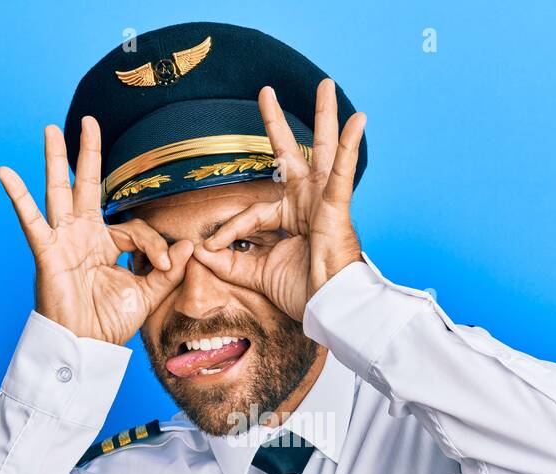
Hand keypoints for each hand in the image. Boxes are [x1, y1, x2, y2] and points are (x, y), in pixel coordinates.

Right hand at [0, 118, 193, 343]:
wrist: (85, 346)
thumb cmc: (109, 323)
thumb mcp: (147, 295)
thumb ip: (167, 271)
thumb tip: (189, 246)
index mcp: (105, 245)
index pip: (133, 228)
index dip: (155, 244)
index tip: (167, 264)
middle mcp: (82, 236)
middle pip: (87, 187)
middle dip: (89, 154)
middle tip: (90, 122)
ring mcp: (63, 241)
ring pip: (59, 193)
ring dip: (55, 160)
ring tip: (51, 129)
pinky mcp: (47, 252)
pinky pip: (32, 221)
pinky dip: (18, 197)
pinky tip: (5, 172)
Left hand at [193, 80, 365, 320]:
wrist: (328, 307)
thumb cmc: (302, 292)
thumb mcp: (256, 274)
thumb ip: (229, 261)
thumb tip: (199, 252)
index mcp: (289, 217)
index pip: (250, 212)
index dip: (229, 229)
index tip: (209, 248)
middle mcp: (305, 202)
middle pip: (289, 155)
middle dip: (276, 124)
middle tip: (266, 92)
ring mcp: (322, 200)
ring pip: (322, 151)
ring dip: (324, 117)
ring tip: (325, 85)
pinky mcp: (336, 205)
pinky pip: (342, 172)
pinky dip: (348, 147)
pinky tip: (357, 120)